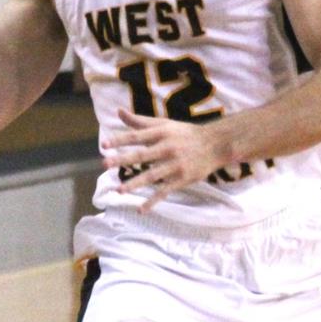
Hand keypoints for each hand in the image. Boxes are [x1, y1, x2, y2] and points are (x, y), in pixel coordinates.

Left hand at [100, 109, 222, 209]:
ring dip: (135, 183)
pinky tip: (141, 210)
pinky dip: (153, 201)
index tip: (104, 145)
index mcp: (162, 133)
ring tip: (119, 190)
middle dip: (123, 160)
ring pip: (152, 176)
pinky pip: (165, 191)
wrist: (216, 145)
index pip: (137, 136)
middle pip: (142, 155)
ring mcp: (175, 165)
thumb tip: (118, 111)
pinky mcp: (182, 179)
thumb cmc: (185, 134)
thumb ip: (140, 121)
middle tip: (104, 164)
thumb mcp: (164, 124)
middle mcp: (168, 148)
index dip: (120, 140)